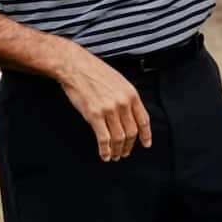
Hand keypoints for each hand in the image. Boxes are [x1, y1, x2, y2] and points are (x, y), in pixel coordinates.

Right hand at [54, 42, 151, 161]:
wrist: (75, 66)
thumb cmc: (95, 72)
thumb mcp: (119, 81)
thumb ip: (126, 97)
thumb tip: (130, 115)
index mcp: (132, 94)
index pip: (143, 120)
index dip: (146, 134)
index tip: (146, 144)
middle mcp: (123, 103)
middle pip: (131, 132)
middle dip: (129, 145)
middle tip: (125, 152)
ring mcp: (109, 109)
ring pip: (119, 138)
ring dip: (117, 150)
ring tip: (114, 156)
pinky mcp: (94, 115)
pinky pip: (104, 139)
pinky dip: (105, 150)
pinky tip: (104, 155)